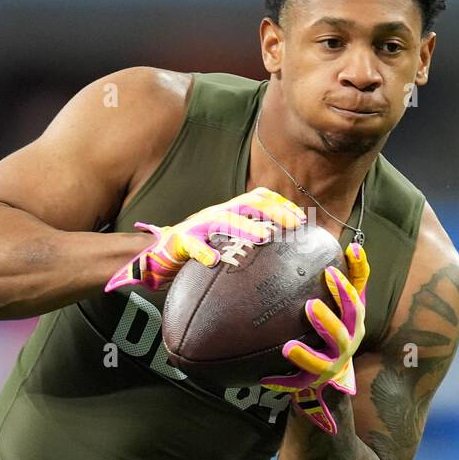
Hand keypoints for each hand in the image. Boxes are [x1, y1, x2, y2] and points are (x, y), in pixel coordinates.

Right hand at [104, 187, 305, 291]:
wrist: (156, 255)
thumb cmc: (198, 250)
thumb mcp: (225, 241)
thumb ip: (246, 241)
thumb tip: (282, 252)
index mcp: (228, 212)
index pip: (258, 198)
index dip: (280, 204)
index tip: (302, 218)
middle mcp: (215, 214)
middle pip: (247, 204)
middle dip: (273, 211)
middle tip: (295, 224)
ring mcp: (198, 225)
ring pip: (223, 221)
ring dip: (245, 227)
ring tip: (264, 236)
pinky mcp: (180, 242)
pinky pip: (192, 245)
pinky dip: (203, 252)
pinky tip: (213, 260)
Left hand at [260, 241, 369, 434]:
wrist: (332, 373)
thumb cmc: (339, 327)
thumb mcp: (350, 303)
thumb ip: (355, 275)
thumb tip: (355, 246)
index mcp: (354, 323)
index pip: (354, 305)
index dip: (345, 289)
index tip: (330, 271)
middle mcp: (346, 346)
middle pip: (341, 335)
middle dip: (328, 322)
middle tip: (310, 306)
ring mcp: (330, 366)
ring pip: (321, 364)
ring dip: (307, 356)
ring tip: (289, 348)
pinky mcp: (312, 383)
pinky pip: (297, 385)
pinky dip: (283, 382)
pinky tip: (264, 378)